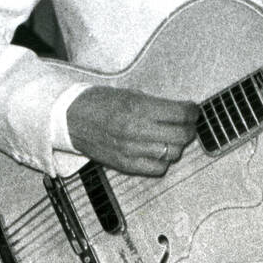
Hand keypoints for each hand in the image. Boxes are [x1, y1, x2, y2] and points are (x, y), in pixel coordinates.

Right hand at [66, 87, 199, 176]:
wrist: (70, 118)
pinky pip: (158, 168)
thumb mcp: (130, 94)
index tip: (192, 109)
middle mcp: (136, 130)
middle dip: (189, 128)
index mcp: (138, 108)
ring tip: (172, 136)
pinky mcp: (125, 165)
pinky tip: (158, 151)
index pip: (181, 114)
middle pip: (181, 135)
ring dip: (177, 144)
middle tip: (187, 123)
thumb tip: (181, 112)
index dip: (192, 111)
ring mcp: (131, 150)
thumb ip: (156, 105)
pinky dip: (163, 160)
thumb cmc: (99, 102)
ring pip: (173, 153)